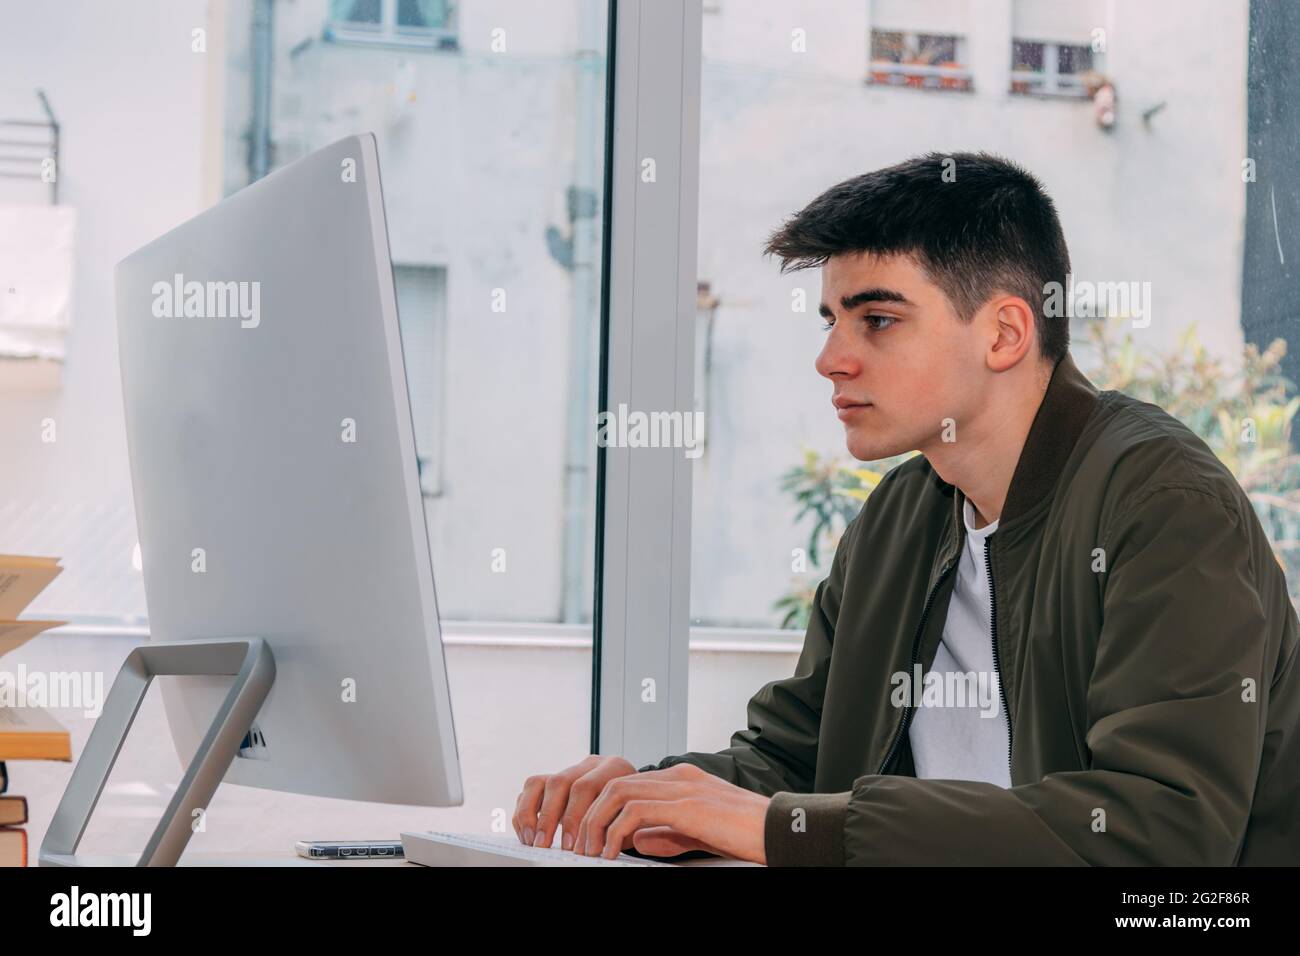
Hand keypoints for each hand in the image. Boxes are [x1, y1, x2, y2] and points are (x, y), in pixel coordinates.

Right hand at [513, 754, 637, 850]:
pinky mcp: (556, 779)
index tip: (573, 847)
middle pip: (560, 782)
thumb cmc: (638, 813)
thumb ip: (615, 829)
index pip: (585, 787)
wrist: (642, 797)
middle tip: (545, 845)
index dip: (575, 818)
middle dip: (549, 817)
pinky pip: (533, 788)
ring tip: (532, 841)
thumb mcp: (634, 819)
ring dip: (532, 814)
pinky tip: (528, 833)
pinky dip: (526, 810)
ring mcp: (572, 769)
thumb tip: (593, 848)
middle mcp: (591, 764)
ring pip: (542, 782)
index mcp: (614, 767)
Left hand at [574, 763, 769, 863]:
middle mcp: (677, 776)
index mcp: (680, 779)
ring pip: (617, 792)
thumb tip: (636, 840)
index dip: (599, 808)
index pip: (625, 783)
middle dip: (589, 813)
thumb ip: (666, 833)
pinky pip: (636, 811)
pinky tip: (613, 851)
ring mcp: (682, 787)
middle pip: (613, 783)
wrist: (780, 831)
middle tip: (578, 844)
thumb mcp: (697, 832)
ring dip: (596, 822)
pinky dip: (615, 831)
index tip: (588, 836)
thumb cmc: (745, 834)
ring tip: (590, 850)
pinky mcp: (687, 806)